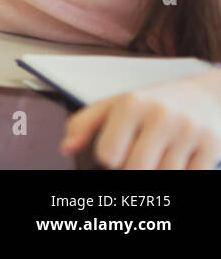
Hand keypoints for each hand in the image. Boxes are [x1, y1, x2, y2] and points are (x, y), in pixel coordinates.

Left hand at [61, 69, 220, 168]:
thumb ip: (84, 124)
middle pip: (134, 169)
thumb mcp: (114, 105)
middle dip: (132, 169)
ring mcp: (188, 131)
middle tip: (139, 156)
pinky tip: (178, 160)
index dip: (110, 159)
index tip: (117, 151)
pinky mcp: (211, 145)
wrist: (203, 93)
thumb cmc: (150, 103)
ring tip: (158, 156)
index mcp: (130, 104)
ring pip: (162, 176)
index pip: (108, 155)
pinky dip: (181, 174)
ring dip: (157, 172)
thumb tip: (65, 148)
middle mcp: (160, 115)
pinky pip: (189, 178)